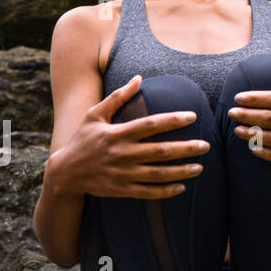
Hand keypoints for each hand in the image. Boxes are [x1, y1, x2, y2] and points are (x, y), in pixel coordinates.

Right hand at [52, 75, 211, 199]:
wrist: (65, 173)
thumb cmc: (82, 140)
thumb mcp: (94, 114)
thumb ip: (118, 97)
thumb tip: (138, 78)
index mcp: (117, 134)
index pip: (151, 125)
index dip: (173, 120)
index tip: (192, 116)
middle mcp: (122, 154)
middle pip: (160, 151)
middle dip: (186, 148)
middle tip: (206, 145)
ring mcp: (122, 174)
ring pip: (158, 174)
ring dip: (181, 171)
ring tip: (200, 167)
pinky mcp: (121, 190)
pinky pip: (148, 192)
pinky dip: (166, 191)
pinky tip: (182, 187)